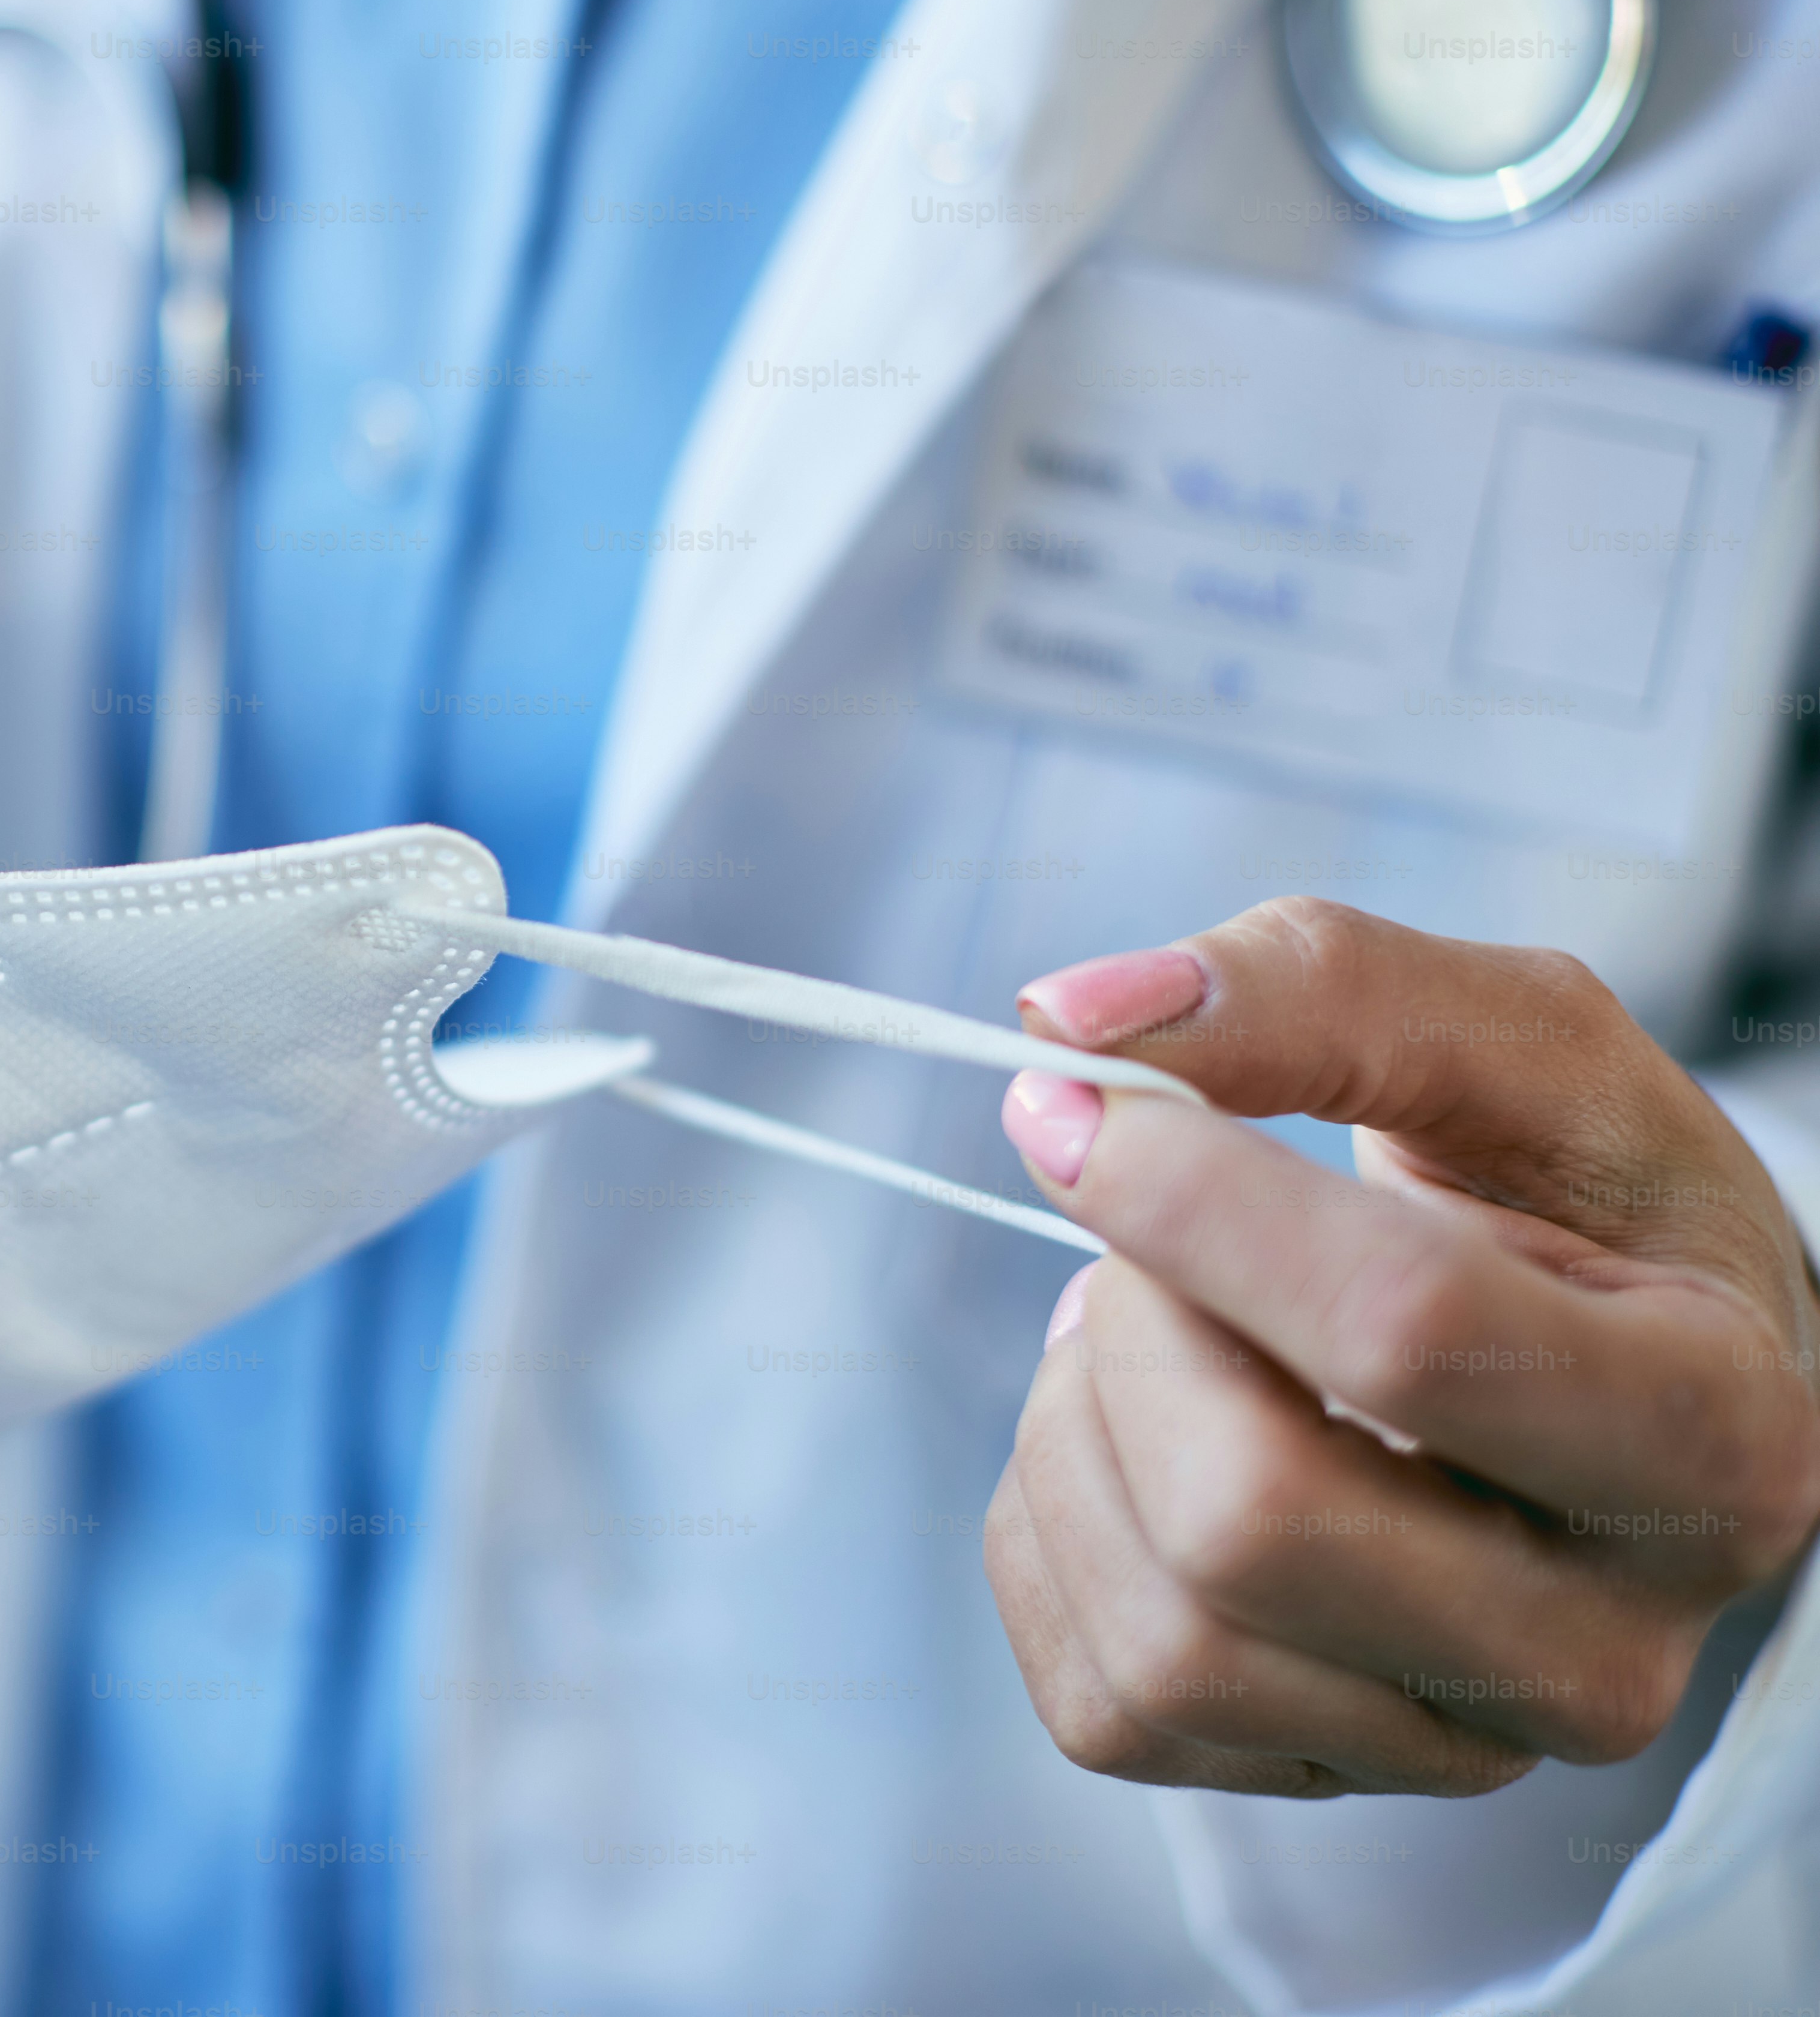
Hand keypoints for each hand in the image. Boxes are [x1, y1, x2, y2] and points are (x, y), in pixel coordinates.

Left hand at [983, 897, 1819, 1797]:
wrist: (1603, 1366)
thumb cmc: (1568, 1197)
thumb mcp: (1516, 1041)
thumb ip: (1317, 987)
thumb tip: (1066, 1022)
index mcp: (1712, 1437)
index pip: (1404, 1333)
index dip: (1192, 1198)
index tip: (1079, 1100)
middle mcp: (1610, 1645)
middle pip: (1250, 1512)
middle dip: (1137, 1324)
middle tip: (1146, 1230)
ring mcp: (1466, 1742)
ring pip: (1160, 1618)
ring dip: (1082, 1424)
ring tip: (1156, 1332)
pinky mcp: (1317, 1781)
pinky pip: (1096, 1693)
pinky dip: (1055, 1532)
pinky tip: (1139, 1444)